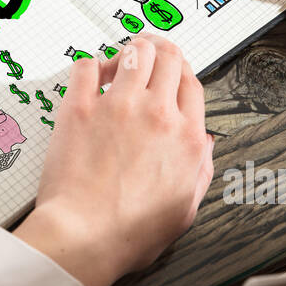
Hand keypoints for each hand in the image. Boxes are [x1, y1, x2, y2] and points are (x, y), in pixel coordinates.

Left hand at [13, 36, 212, 285]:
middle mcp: (157, 114)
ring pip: (133, 52)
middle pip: (167, 58)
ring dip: (131, 49)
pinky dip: (92, 63)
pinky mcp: (80, 107)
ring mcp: (118, 106)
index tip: (173, 69)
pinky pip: (87, 66)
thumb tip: (205, 144)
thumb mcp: (185, 209)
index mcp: (186, 138)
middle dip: (161, 49)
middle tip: (151, 49)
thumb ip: (200, 170)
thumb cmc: (130, 232)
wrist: (85, 236)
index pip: (192, 82)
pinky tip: (93, 73)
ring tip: (124, 57)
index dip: (183, 70)